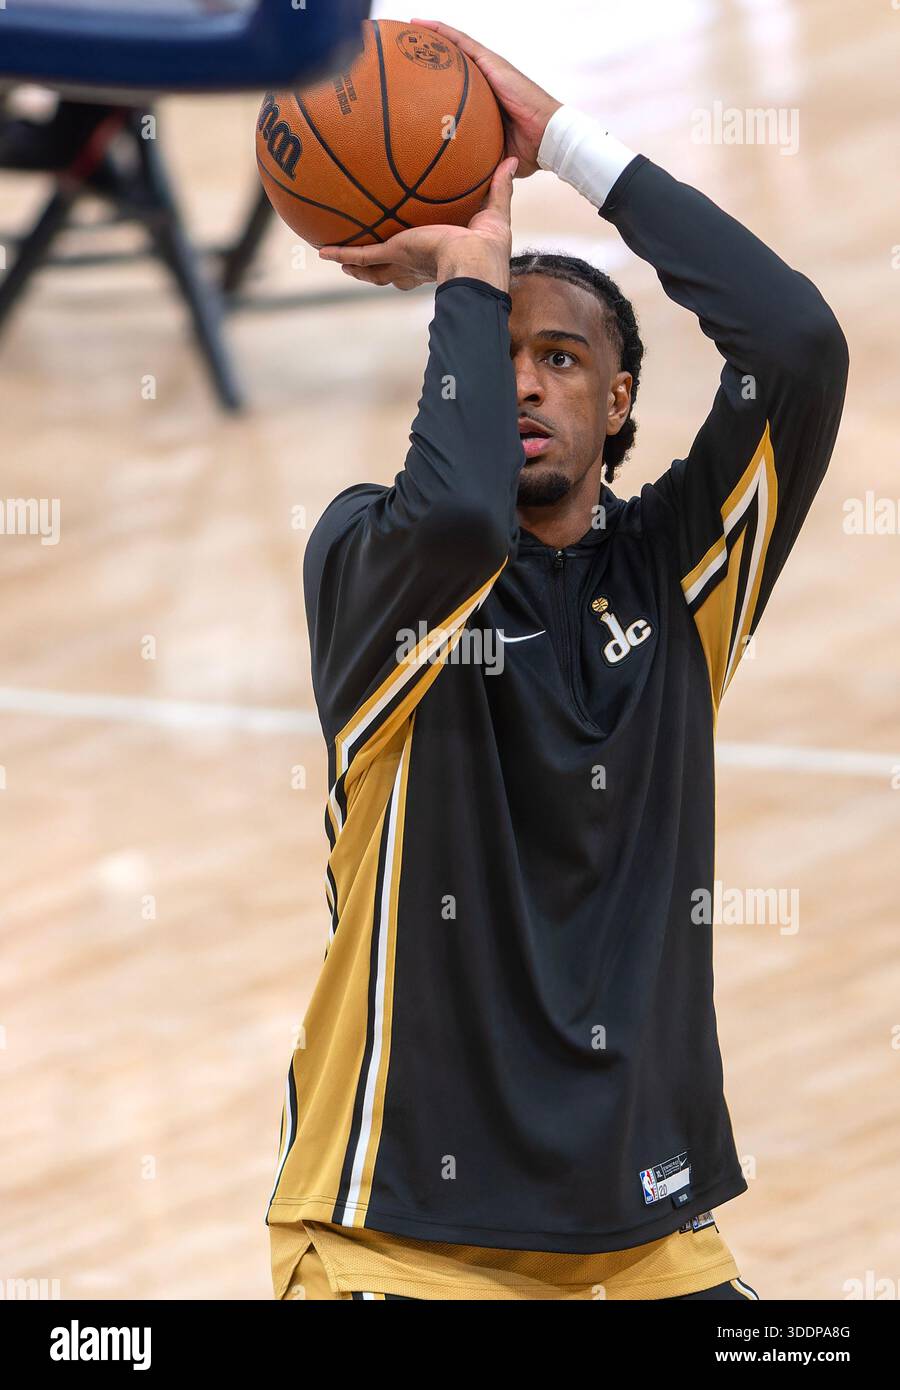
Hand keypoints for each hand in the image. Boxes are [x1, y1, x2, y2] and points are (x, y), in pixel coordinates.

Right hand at [318, 156, 516, 291]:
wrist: (475, 262)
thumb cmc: (489, 247)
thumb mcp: (494, 211)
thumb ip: (499, 187)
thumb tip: (512, 161)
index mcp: (439, 257)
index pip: (422, 260)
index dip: (413, 259)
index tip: (408, 252)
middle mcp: (418, 263)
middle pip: (392, 270)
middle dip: (378, 269)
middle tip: (363, 263)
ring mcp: (403, 261)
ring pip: (372, 268)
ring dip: (355, 266)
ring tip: (338, 261)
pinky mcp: (394, 254)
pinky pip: (362, 255)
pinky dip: (342, 253)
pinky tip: (323, 251)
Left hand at [410, 18, 561, 176]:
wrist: (549, 139)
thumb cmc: (529, 151)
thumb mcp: (496, 158)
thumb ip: (478, 163)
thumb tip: (460, 184)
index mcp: (486, 102)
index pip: (459, 88)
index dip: (438, 82)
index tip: (415, 82)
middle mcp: (487, 81)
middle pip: (455, 64)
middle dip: (432, 55)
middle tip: (406, 50)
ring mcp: (490, 70)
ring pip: (456, 47)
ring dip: (433, 35)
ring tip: (409, 27)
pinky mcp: (492, 63)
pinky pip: (463, 43)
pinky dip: (443, 32)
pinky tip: (422, 25)